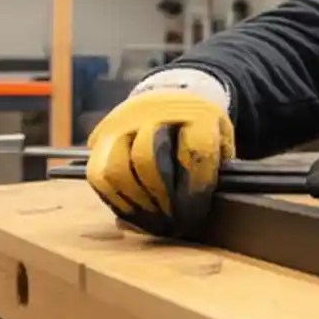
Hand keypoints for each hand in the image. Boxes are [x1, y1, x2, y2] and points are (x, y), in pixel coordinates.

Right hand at [85, 70, 234, 237]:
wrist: (171, 94)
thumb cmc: (199, 127)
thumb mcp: (220, 138)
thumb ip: (215, 169)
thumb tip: (194, 210)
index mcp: (195, 112)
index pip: (194, 150)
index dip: (195, 187)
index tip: (196, 213)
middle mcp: (154, 113)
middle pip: (148, 160)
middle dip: (161, 199)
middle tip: (172, 223)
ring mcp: (123, 123)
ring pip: (116, 169)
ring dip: (135, 204)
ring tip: (152, 223)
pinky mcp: (102, 135)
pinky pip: (98, 174)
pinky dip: (113, 200)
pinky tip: (131, 215)